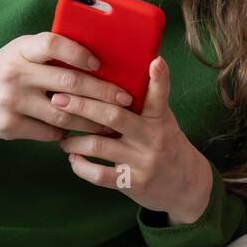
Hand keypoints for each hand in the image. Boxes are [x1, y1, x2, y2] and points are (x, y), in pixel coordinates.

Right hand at [0, 32, 132, 142]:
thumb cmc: (3, 68)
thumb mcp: (20, 52)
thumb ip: (50, 55)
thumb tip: (99, 63)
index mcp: (21, 49)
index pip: (54, 44)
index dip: (80, 53)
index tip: (100, 64)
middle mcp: (15, 73)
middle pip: (69, 83)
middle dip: (103, 93)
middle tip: (125, 100)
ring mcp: (11, 101)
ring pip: (63, 114)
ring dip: (91, 121)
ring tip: (111, 123)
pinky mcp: (8, 125)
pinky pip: (48, 132)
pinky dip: (67, 133)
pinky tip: (81, 133)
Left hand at [54, 56, 214, 224]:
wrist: (188, 185)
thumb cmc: (167, 145)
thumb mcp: (163, 123)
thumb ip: (145, 105)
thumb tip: (111, 82)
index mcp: (160, 119)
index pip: (159, 96)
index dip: (159, 78)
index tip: (155, 61)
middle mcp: (153, 137)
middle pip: (113, 116)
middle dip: (82, 106)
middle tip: (58, 99)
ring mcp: (143, 161)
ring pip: (99, 146)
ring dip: (74, 140)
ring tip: (62, 138)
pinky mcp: (134, 183)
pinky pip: (99, 175)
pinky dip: (81, 166)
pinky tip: (74, 159)